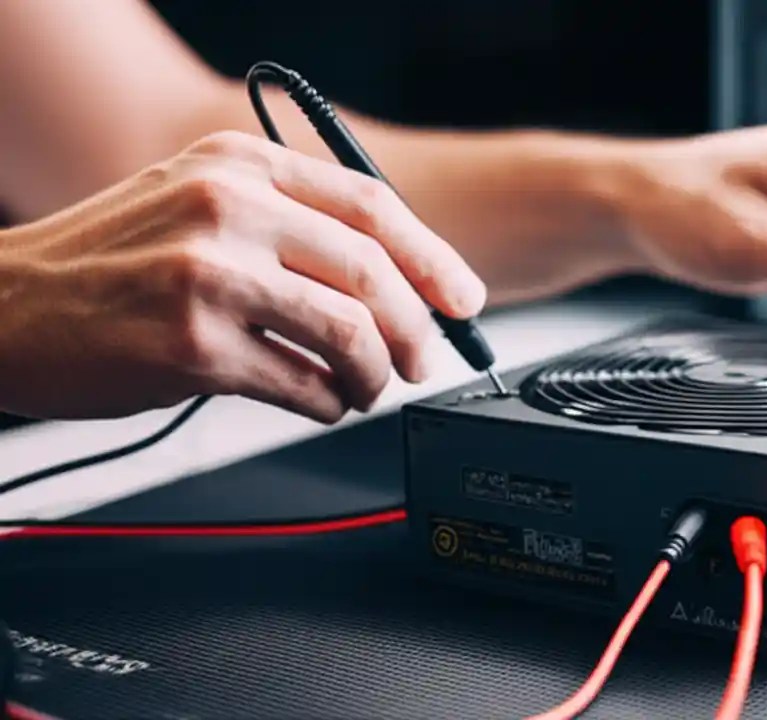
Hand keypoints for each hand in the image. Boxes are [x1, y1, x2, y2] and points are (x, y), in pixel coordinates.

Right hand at [0, 131, 485, 421]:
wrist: (3, 308)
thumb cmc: (109, 264)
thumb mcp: (196, 202)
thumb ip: (287, 221)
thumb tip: (396, 277)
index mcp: (239, 163)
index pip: (370, 205)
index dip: (434, 258)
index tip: (464, 300)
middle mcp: (227, 207)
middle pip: (372, 270)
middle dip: (416, 326)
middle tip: (424, 360)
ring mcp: (209, 275)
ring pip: (348, 330)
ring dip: (375, 373)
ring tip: (367, 388)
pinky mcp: (192, 346)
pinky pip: (302, 383)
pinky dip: (327, 402)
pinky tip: (318, 401)